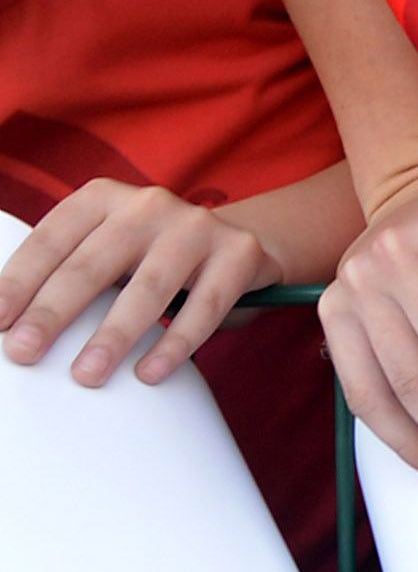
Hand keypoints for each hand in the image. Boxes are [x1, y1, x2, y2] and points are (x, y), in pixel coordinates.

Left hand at [0, 181, 272, 387]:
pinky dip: (175, 344)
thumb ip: (72, 272)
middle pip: (92, 265)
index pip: (50, 241)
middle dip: (53, 314)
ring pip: (147, 288)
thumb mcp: (109, 251)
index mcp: (103, 197)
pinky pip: (204, 306)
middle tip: (25, 352)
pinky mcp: (239, 253)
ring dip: (112, 336)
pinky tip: (149, 372)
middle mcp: (148, 204)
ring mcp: (196, 225)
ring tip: (87, 374)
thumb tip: (19, 329)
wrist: (240, 247)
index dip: (19, 283)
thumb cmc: (153, 260)